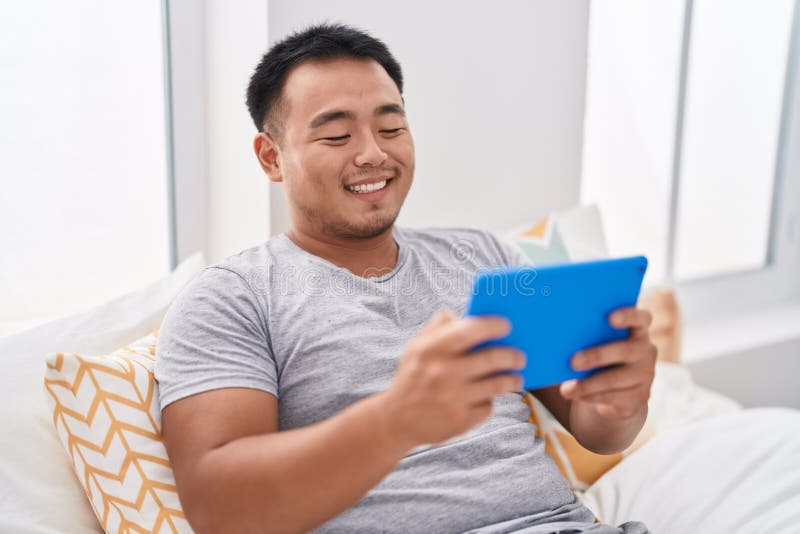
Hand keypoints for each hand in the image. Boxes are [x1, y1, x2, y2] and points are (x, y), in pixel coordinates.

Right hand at [381, 309, 525, 447]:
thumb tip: (461, 314)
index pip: (470, 330)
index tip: (506, 325)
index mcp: (433, 350)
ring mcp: (453, 398)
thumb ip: (437, 327)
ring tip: (516, 378)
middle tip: (520, 356)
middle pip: (491, 358)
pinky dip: (489, 402)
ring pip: (497, 385)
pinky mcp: (461, 421)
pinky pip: (487, 407)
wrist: (396, 420)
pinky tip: (487, 398)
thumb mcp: (416, 347)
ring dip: (512, 380)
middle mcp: (444, 373)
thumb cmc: (412, 377)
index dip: (492, 325)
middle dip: (512, 355)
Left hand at [559, 307, 656, 419]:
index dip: (628, 315)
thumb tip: (562, 337)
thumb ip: (589, 336)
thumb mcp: (598, 344)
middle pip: (626, 351)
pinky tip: (576, 395)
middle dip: (597, 356)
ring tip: (567, 389)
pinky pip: (614, 397)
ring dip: (588, 384)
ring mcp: (646, 375)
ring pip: (615, 379)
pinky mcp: (640, 397)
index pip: (641, 318)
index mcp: (637, 330)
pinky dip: (592, 396)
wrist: (617, 392)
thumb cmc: (601, 358)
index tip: (609, 317)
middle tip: (572, 362)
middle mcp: (646, 351)